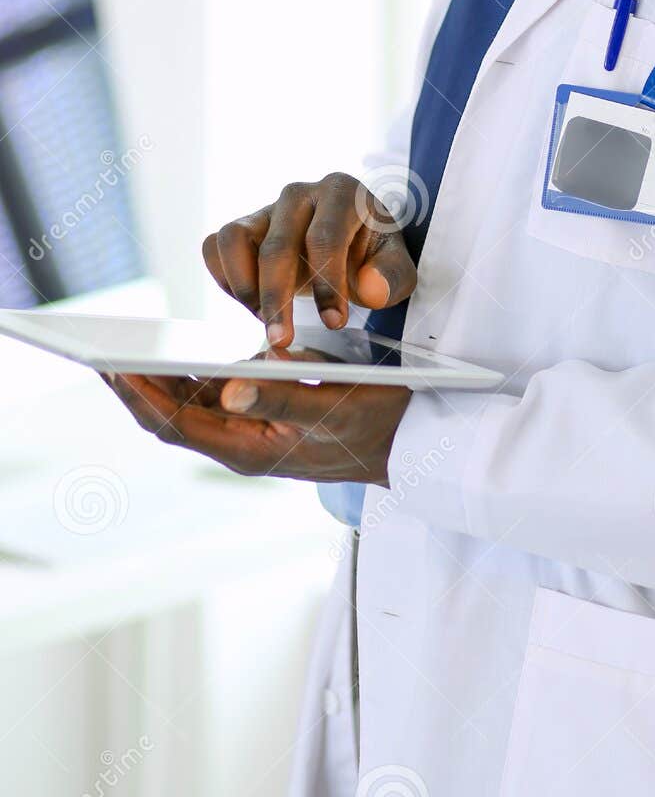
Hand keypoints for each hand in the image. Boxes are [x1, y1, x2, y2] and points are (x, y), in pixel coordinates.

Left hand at [105, 354, 410, 485]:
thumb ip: (282, 396)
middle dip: (135, 385)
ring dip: (157, 380)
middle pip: (171, 417)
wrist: (412, 443)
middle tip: (100, 350)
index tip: (114, 363)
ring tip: (124, 346)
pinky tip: (175, 350)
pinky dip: (188, 375)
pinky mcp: (260, 417)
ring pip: (187, 407)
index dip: (142, 395)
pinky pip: (211, 399)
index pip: (177, 424)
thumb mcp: (337, 403)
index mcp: (252, 450)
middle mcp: (242, 446)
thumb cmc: (379, 422)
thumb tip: (227, 388)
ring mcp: (249, 434)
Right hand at [202, 172, 416, 346]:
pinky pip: (215, 247)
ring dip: (243, 287)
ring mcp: (266, 209)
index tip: (335, 323)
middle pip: (277, 245)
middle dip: (277, 298)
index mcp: (342, 192)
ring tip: (264, 320)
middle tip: (283, 339)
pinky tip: (252, 305)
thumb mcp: (397, 268)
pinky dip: (225, 279)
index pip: (325, 237)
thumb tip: (370, 288)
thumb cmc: (373, 256)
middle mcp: (299, 194)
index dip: (327, 284)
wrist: (351, 245)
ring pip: (233, 238)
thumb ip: (392, 278)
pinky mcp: (243, 228)